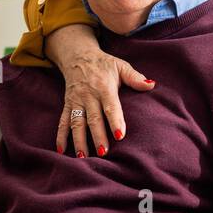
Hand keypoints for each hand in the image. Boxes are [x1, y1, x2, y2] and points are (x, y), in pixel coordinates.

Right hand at [46, 26, 154, 156]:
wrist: (78, 56)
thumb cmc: (104, 64)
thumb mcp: (120, 66)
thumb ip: (135, 77)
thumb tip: (152, 84)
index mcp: (104, 87)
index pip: (110, 106)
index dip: (115, 121)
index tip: (120, 136)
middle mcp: (88, 95)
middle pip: (93, 118)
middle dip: (98, 136)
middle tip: (104, 153)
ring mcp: (76, 101)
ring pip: (76, 123)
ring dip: (79, 140)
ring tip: (82, 157)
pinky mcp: (67, 105)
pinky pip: (63, 121)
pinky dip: (61, 136)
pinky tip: (61, 150)